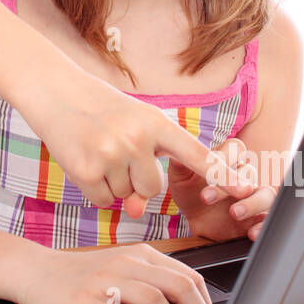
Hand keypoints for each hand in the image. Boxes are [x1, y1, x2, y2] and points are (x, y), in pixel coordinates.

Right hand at [15, 242, 217, 303]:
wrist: (34, 272)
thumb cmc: (79, 276)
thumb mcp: (121, 269)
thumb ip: (151, 281)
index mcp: (140, 255)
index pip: (188, 277)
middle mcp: (126, 264)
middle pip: (178, 287)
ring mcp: (104, 281)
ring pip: (154, 302)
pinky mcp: (84, 302)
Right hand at [30, 69, 243, 217]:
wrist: (56, 91)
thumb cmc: (100, 109)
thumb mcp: (131, 129)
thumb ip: (146, 166)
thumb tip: (139, 212)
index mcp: (156, 123)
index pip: (196, 153)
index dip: (222, 174)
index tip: (247, 188)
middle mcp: (138, 139)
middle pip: (153, 188)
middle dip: (136, 179)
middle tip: (116, 151)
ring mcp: (112, 154)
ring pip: (127, 196)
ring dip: (114, 183)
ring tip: (98, 150)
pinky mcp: (86, 170)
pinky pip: (103, 201)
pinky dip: (95, 190)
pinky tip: (85, 162)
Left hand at [167, 137, 276, 241]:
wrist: (198, 222)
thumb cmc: (191, 194)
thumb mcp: (180, 179)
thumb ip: (179, 166)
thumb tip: (177, 157)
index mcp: (228, 160)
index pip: (235, 148)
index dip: (224, 156)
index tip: (207, 170)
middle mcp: (245, 176)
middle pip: (249, 172)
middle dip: (229, 183)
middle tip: (206, 197)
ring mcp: (255, 196)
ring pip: (266, 193)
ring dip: (252, 203)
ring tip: (235, 213)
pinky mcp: (260, 217)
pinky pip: (269, 219)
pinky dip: (263, 225)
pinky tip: (251, 232)